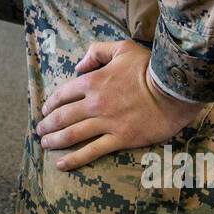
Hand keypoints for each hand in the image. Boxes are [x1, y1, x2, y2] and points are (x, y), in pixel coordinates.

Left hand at [36, 39, 205, 170]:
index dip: (51, 103)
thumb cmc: (150, 67)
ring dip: (55, 141)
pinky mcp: (120, 139)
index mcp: (93, 81)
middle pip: (63, 116)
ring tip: (45, 145)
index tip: (46, 110)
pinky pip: (92, 151)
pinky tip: (62, 165)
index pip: (64, 93)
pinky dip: (74, 159)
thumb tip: (79, 65)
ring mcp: (106, 123)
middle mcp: (95, 103)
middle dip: (48, 124)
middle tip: (40, 130)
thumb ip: (97, 51)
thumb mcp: (122, 48)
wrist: (174, 89)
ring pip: (72, 134)